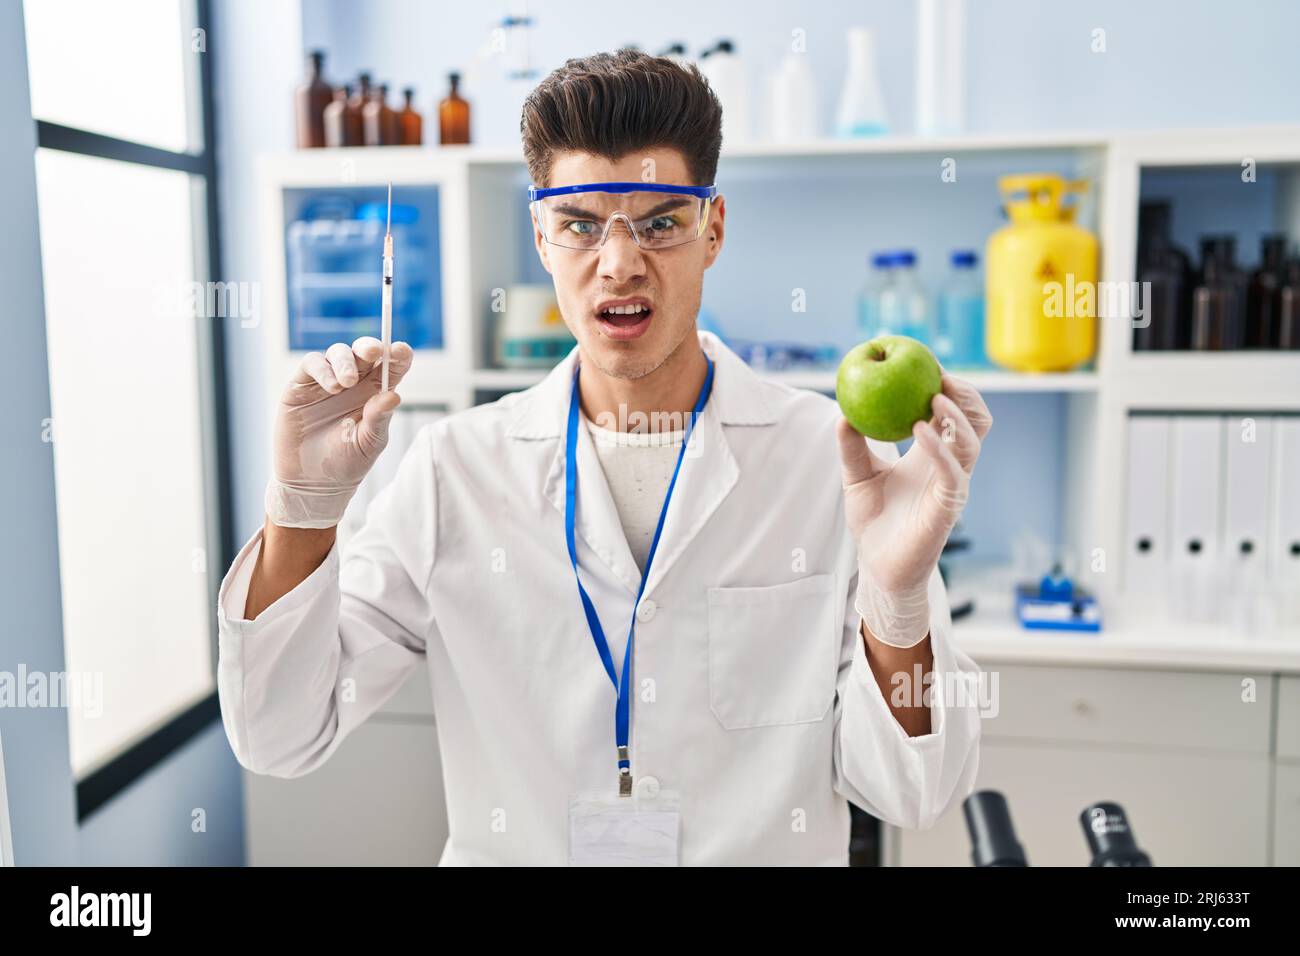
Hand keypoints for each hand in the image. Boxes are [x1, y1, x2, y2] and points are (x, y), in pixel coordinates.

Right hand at [265, 337, 413, 528]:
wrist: (312, 482)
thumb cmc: (346, 462)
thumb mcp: (369, 442)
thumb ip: (379, 419)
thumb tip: (393, 395)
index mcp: (376, 393)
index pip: (392, 365)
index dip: (398, 354)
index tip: (400, 351)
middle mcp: (354, 383)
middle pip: (364, 352)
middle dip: (370, 346)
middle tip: (372, 352)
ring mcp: (327, 381)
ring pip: (338, 353)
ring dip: (345, 361)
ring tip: (345, 384)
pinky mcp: (302, 386)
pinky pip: (312, 364)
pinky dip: (323, 369)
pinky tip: (331, 387)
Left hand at [837, 371, 991, 646]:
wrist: (878, 565)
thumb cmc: (873, 520)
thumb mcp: (857, 475)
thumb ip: (851, 445)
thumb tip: (842, 411)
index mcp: (932, 453)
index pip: (953, 412)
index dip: (947, 387)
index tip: (926, 363)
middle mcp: (949, 466)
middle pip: (976, 421)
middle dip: (965, 394)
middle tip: (938, 374)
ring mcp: (953, 485)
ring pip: (972, 441)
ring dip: (956, 415)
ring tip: (933, 397)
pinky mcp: (949, 506)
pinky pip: (954, 471)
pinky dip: (940, 447)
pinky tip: (920, 430)